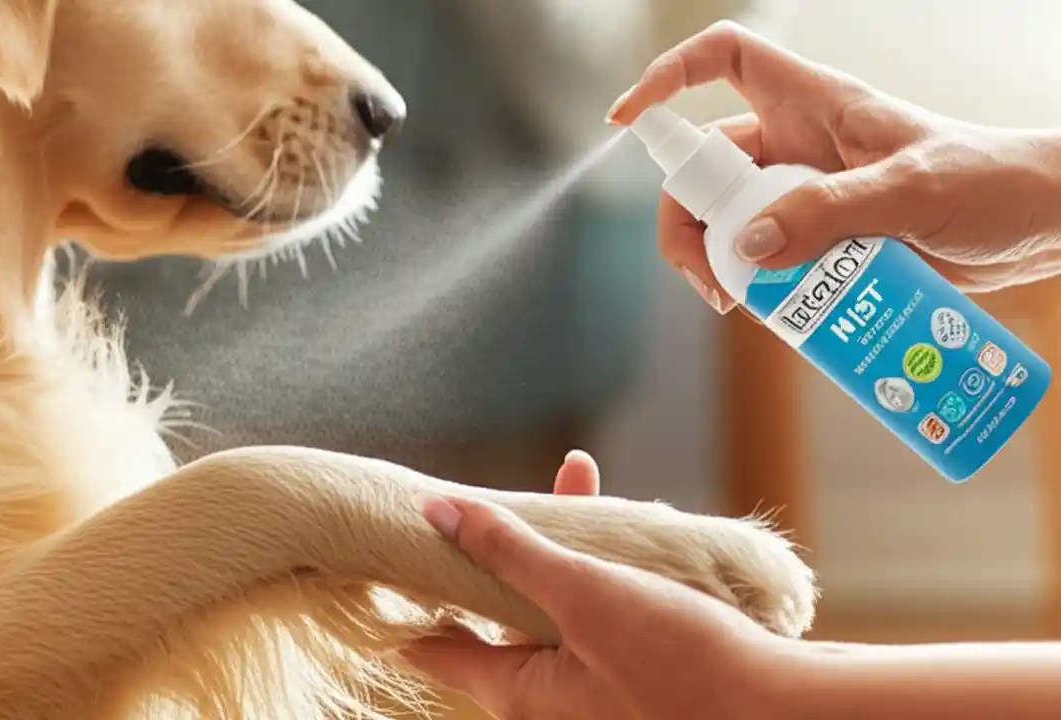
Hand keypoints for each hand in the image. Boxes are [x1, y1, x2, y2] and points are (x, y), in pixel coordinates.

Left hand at [405, 451, 794, 719]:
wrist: (784, 711)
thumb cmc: (682, 663)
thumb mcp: (584, 594)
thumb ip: (507, 552)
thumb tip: (435, 513)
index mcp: (517, 692)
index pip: (437, 644)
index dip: (414, 592)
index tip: (399, 549)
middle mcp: (547, 699)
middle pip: (500, 610)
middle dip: (504, 546)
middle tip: (502, 493)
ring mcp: (591, 689)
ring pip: (554, 606)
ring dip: (562, 547)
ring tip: (581, 484)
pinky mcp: (633, 674)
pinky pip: (598, 616)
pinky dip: (604, 571)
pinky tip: (631, 528)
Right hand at [606, 21, 1060, 312]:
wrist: (1042, 226)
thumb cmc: (993, 182)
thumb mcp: (915, 191)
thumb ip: (832, 214)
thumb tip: (750, 249)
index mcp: (814, 105)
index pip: (723, 62)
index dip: (667, 78)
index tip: (625, 121)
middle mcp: (798, 147)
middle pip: (705, 170)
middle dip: (688, 224)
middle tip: (712, 281)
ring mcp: (807, 197)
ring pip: (728, 225)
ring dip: (721, 267)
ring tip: (745, 308)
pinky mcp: (823, 243)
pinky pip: (766, 265)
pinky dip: (759, 292)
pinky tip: (781, 317)